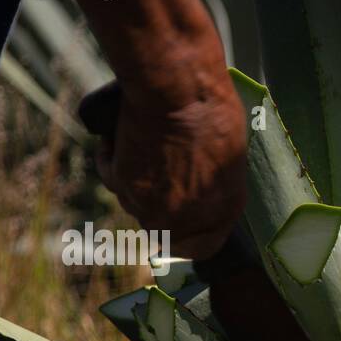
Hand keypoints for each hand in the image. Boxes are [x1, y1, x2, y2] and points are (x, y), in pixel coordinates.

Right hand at [96, 83, 246, 258]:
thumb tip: (196, 191)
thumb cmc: (214, 113)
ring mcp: (152, 206)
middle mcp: (187, 219)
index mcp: (223, 212)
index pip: (201, 248)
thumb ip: (213, 185)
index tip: (178, 218)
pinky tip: (119, 138)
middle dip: (157, 205)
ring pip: (135, 203)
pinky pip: (111, 177)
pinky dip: (112, 158)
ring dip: (136, 180)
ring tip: (145, 146)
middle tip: (158, 174)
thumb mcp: (229, 157)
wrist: (178, 92)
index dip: (189, 235)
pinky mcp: (122, 185)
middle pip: (162, 228)